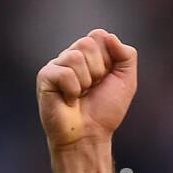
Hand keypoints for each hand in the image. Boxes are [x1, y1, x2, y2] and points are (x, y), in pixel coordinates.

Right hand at [37, 29, 136, 149]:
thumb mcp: (126, 82)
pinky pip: (65, 73)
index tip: (106, 78)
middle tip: (93, 89)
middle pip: (87, 43)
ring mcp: (56, 65)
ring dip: (86, 81)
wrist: (89, 136)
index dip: (108, 58)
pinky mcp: (45, 77)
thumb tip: (111, 37)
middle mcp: (71, 56)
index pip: (99, 35)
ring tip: (81, 95)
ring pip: (76, 56)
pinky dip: (73, 90)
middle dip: (98, 70)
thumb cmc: (105, 112)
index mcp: (89, 55)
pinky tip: (69, 100)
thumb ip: (127, 56)